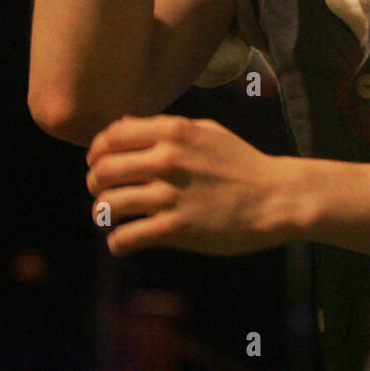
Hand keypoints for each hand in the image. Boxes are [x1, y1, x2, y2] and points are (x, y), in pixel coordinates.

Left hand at [85, 114, 297, 256]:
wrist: (275, 198)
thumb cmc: (243, 163)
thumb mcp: (207, 131)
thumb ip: (166, 128)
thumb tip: (123, 127)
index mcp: (173, 132)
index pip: (111, 137)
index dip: (96, 152)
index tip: (98, 164)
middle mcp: (166, 160)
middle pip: (102, 171)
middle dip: (94, 184)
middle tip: (102, 193)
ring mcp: (169, 196)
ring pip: (107, 205)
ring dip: (102, 214)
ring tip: (113, 219)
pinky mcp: (175, 229)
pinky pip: (125, 237)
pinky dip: (117, 243)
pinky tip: (125, 241)